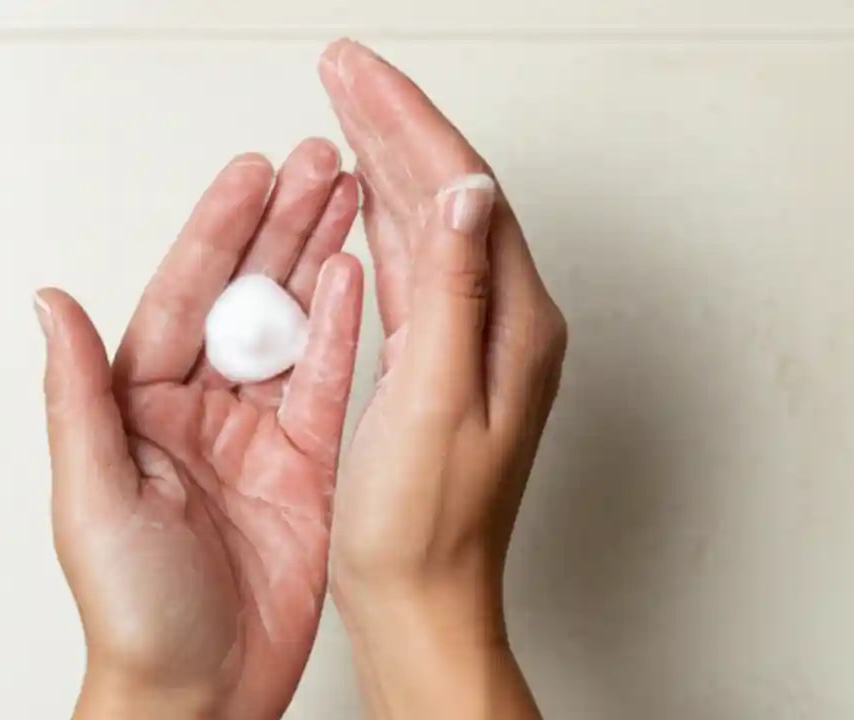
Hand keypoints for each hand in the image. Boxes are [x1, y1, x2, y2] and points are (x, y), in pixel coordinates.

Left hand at [36, 139, 363, 718]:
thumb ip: (78, 394)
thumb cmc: (132, 613)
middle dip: (280, 225)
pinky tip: (362, 277)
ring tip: (349, 197)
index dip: (217, 230)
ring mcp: (258, 434)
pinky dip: (349, 331)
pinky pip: (332, 385)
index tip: (249, 173)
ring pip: (293, 327)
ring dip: (319, 260)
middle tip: (317, 164)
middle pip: (244, 297)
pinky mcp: (308, 465)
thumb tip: (52, 302)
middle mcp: (199, 410)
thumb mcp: (89, 496)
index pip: (182, 296)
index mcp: (138, 406)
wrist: (199, 693)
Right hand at [319, 40, 566, 717]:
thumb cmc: (424, 526)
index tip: (354, 73)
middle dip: (392, 121)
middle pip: (448, 190)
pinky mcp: (437, 360)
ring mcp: (471, 339)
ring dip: (387, 157)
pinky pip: (414, 265)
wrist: (422, 599)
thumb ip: (451, 292)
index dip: (404, 121)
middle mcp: (501, 322)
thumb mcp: (434, 402)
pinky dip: (385, 216)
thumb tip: (464, 190)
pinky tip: (365, 196)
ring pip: (430, 221)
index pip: (460, 188)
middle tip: (342, 68)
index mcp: (511, 323)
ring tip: (345, 106)